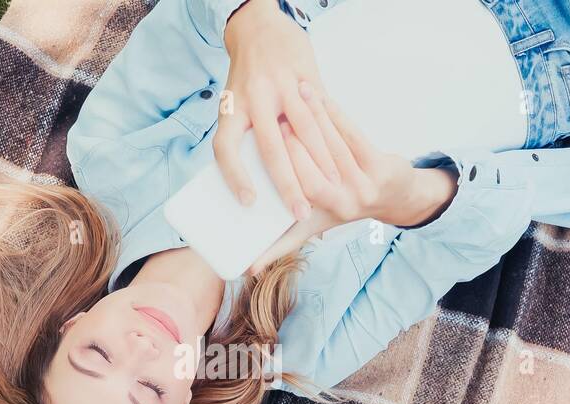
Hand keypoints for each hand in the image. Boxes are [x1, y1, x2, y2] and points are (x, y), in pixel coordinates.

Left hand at [218, 0, 340, 220]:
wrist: (258, 26)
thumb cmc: (247, 77)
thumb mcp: (234, 104)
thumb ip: (243, 136)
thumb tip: (254, 187)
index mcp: (231, 109)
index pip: (225, 148)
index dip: (234, 176)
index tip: (248, 202)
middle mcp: (255, 97)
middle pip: (271, 147)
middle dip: (289, 184)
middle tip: (300, 212)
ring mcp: (282, 86)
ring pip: (305, 130)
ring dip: (321, 162)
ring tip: (334, 187)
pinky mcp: (306, 77)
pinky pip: (323, 113)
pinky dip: (334, 136)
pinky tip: (345, 156)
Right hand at [247, 88, 458, 273]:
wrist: (394, 197)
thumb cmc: (342, 207)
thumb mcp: (311, 228)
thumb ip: (281, 244)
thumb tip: (248, 268)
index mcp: (323, 218)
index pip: (301, 193)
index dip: (284, 173)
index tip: (265, 149)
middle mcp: (346, 205)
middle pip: (317, 171)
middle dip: (298, 143)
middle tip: (277, 119)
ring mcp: (366, 186)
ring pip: (335, 147)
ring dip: (316, 120)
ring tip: (297, 95)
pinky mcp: (382, 166)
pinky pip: (354, 136)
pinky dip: (336, 115)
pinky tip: (322, 97)